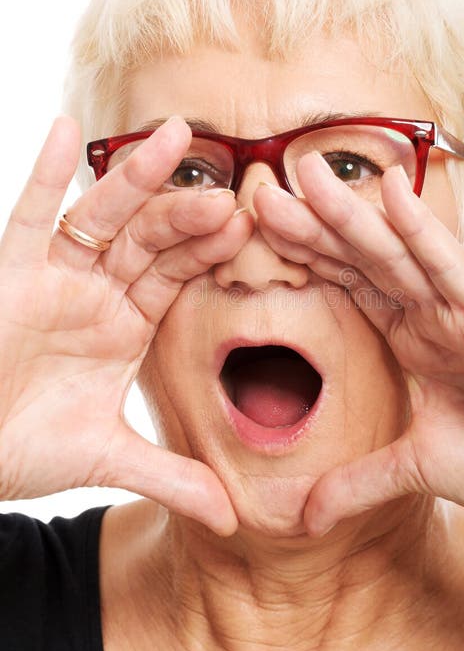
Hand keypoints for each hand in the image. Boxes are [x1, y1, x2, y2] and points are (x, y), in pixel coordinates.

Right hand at [0, 115, 251, 534]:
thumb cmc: (22, 447)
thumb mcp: (106, 458)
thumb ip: (171, 478)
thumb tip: (234, 519)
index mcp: (126, 323)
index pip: (178, 275)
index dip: (211, 252)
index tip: (253, 229)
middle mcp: (96, 291)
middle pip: (150, 238)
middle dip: (187, 214)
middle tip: (233, 190)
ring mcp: (52, 276)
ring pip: (99, 216)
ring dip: (135, 179)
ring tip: (176, 138)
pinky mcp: (7, 273)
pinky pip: (24, 216)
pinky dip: (40, 176)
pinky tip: (64, 131)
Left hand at [253, 153, 463, 555]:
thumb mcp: (412, 470)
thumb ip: (356, 483)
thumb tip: (301, 518)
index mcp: (412, 335)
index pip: (347, 282)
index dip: (304, 254)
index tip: (255, 229)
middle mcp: (431, 312)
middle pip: (360, 256)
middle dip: (310, 223)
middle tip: (260, 186)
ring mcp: (461, 309)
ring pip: (394, 251)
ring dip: (349, 211)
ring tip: (303, 170)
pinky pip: (449, 267)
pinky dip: (420, 228)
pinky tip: (389, 190)